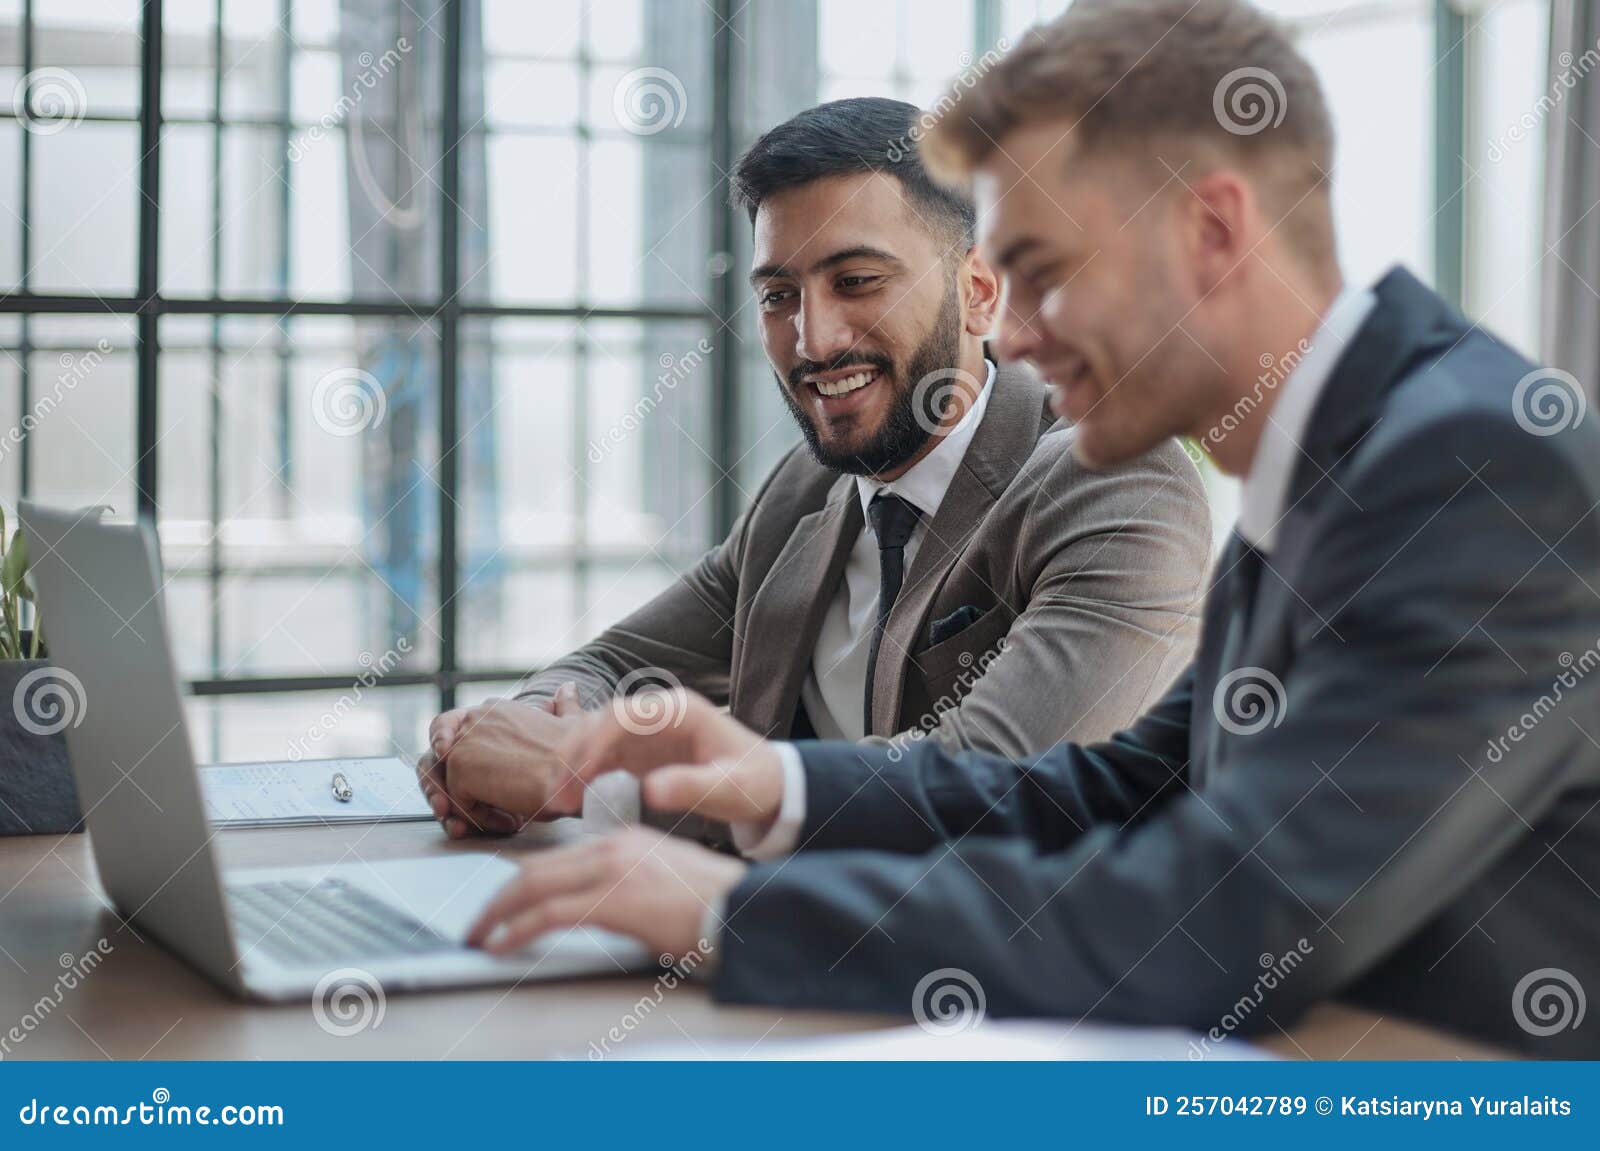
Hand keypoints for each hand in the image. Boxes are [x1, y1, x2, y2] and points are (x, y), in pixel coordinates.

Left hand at [416, 683, 580, 838]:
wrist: (577, 768)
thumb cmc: (580, 752)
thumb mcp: (571, 721)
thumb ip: (562, 706)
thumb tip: (568, 687)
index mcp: (496, 708)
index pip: (455, 726)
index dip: (456, 749)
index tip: (475, 774)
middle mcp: (475, 718)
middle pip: (445, 758)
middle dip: (461, 787)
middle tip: (492, 808)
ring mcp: (463, 741)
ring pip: (455, 785)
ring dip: (479, 806)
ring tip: (511, 816)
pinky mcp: (459, 768)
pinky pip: (461, 804)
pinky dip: (485, 819)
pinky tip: (513, 819)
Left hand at [466, 827, 744, 958]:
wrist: (745, 911)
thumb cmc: (713, 907)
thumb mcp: (660, 884)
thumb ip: (623, 886)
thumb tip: (589, 908)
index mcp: (624, 840)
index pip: (554, 859)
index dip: (518, 884)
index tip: (499, 906)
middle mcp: (614, 846)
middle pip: (535, 869)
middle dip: (496, 899)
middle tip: (476, 923)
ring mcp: (613, 870)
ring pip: (533, 886)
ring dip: (497, 915)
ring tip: (478, 937)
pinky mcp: (614, 899)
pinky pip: (548, 913)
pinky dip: (516, 930)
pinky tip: (500, 945)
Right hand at [553, 689, 785, 832]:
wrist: (766, 787)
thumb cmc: (753, 784)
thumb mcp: (729, 789)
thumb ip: (693, 787)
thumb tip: (650, 790)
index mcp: (680, 711)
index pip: (624, 715)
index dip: (595, 742)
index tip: (578, 776)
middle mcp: (659, 714)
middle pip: (602, 723)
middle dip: (575, 756)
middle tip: (560, 797)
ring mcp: (647, 731)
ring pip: (595, 738)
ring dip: (573, 766)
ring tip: (559, 802)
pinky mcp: (640, 751)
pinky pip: (602, 756)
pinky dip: (583, 774)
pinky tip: (571, 799)